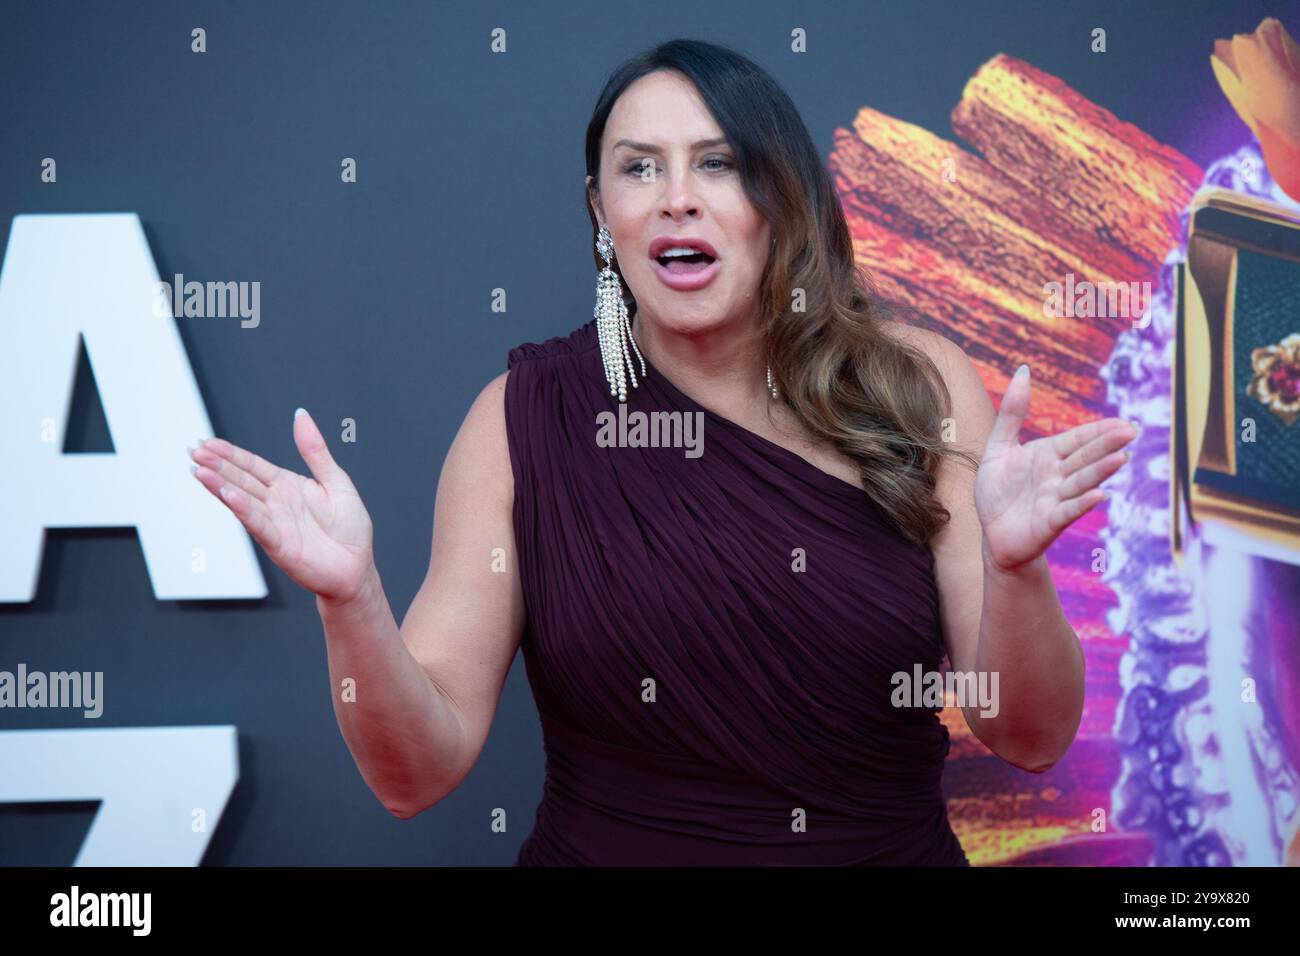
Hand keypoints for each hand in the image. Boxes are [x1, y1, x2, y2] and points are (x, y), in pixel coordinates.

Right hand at [189, 409, 375, 602]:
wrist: (357, 567)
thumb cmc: (349, 528)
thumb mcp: (336, 480)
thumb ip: (315, 450)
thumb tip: (300, 415)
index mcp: (287, 486)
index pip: (253, 466)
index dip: (230, 454)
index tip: (208, 442)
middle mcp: (276, 503)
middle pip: (241, 479)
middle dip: (217, 465)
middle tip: (194, 451)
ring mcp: (274, 523)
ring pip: (243, 500)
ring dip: (220, 485)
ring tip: (199, 470)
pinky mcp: (279, 544)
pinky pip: (259, 523)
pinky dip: (243, 509)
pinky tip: (227, 495)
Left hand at [974, 364, 1138, 572]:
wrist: (992, 536)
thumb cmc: (998, 493)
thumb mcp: (999, 448)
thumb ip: (1012, 413)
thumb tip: (1023, 369)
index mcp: (1048, 456)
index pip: (1078, 439)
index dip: (1099, 431)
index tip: (1123, 422)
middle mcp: (1057, 477)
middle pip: (1085, 458)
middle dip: (1106, 445)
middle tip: (1131, 431)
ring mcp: (1055, 500)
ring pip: (1081, 483)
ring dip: (1100, 471)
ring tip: (1121, 458)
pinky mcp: (1048, 523)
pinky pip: (1067, 512)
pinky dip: (1081, 504)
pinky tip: (1099, 496)